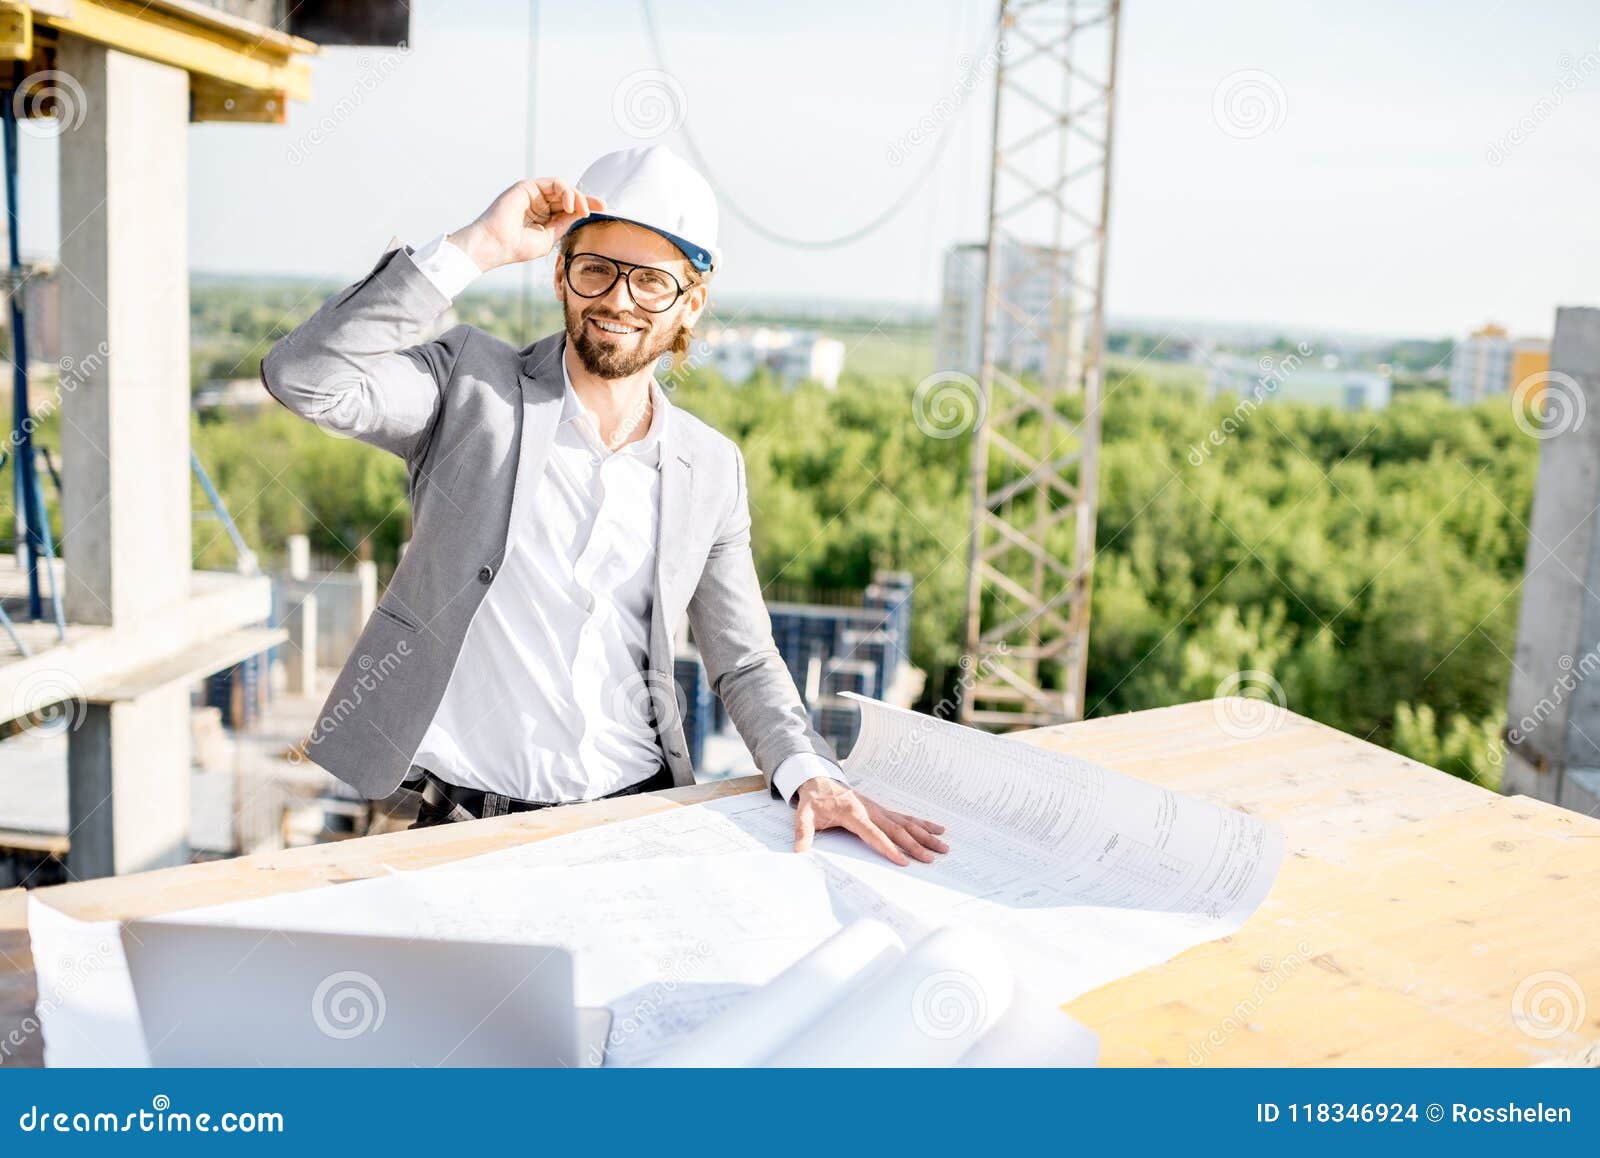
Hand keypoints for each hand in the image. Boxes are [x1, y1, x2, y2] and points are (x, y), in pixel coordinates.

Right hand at [447, 178, 605, 271]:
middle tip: (601, 206)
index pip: (569, 209)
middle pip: (569, 196)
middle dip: (587, 200)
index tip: (604, 210)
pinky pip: (553, 182)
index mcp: (544, 218)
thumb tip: (580, 214)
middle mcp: (539, 204)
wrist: (497, 244)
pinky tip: (569, 204)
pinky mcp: (527, 186)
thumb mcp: (549, 238)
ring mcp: (533, 194)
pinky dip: (565, 190)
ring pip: (563, 188)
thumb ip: (563, 224)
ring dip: (577, 197)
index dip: (586, 207)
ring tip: (582, 210)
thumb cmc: (518, 247)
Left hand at [792, 777, 948, 866]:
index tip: (903, 861)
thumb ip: (803, 831)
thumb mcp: (803, 814)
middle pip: (897, 830)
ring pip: (906, 823)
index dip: (888, 848)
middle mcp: (871, 810)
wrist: (819, 781)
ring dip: (925, 835)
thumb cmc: (814, 801)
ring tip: (943, 846)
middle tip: (931, 858)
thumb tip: (799, 850)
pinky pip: (906, 817)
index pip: (873, 834)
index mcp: (853, 813)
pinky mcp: (883, 810)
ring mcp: (879, 809)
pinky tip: (937, 829)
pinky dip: (922, 824)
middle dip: (915, 845)